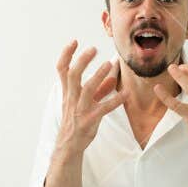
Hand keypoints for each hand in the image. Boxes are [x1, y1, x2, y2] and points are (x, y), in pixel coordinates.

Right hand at [52, 41, 122, 158]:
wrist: (69, 145)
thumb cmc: (76, 120)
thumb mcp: (83, 102)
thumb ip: (98, 88)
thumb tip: (111, 75)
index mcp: (67, 92)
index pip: (61, 69)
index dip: (66, 54)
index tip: (74, 41)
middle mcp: (71, 98)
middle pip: (73, 75)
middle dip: (82, 61)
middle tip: (93, 49)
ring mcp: (80, 109)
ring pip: (87, 89)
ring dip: (98, 75)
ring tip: (109, 64)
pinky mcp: (90, 120)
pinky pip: (104, 108)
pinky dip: (115, 100)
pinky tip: (125, 93)